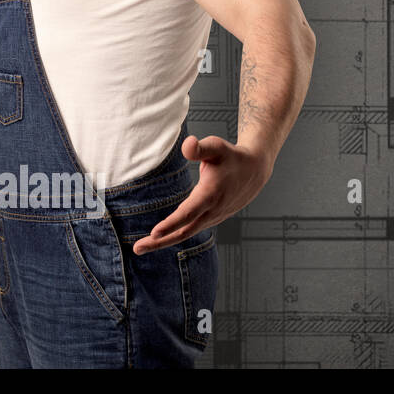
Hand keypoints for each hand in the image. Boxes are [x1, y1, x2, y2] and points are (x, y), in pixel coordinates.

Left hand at [131, 134, 273, 253]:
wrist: (255, 171)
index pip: (188, 212)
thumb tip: (187, 145)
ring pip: (187, 233)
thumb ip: (200, 148)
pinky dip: (175, 236)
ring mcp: (214, 217)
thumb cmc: (232, 156)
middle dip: (160, 241)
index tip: (154, 232)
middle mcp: (213, 210)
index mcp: (211, 194)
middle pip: (184, 230)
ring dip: (164, 241)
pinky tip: (160, 239)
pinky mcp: (212, 218)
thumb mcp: (217, 146)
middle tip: (137, 248)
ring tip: (140, 247)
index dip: (171, 223)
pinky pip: (191, 229)